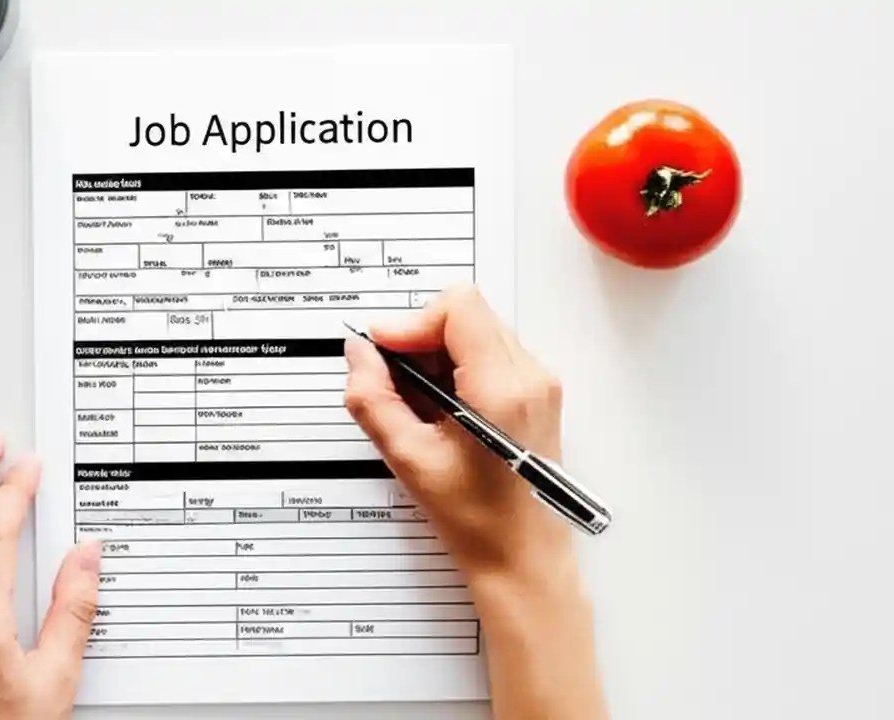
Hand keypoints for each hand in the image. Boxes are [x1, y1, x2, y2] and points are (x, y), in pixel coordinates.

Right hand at [343, 285, 571, 585]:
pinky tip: (440, 410)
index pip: (458, 307)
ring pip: (477, 332)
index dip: (411, 322)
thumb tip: (359, 356)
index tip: (383, 351)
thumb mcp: (410, 459)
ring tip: (418, 403)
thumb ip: (374, 399)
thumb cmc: (479, 522)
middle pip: (466, 315)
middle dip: (421, 339)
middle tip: (394, 380)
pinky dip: (456, 369)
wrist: (523, 559)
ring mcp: (539, 385)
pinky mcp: (537, 395)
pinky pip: (490, 355)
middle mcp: (531, 377)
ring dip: (437, 355)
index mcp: (503, 389)